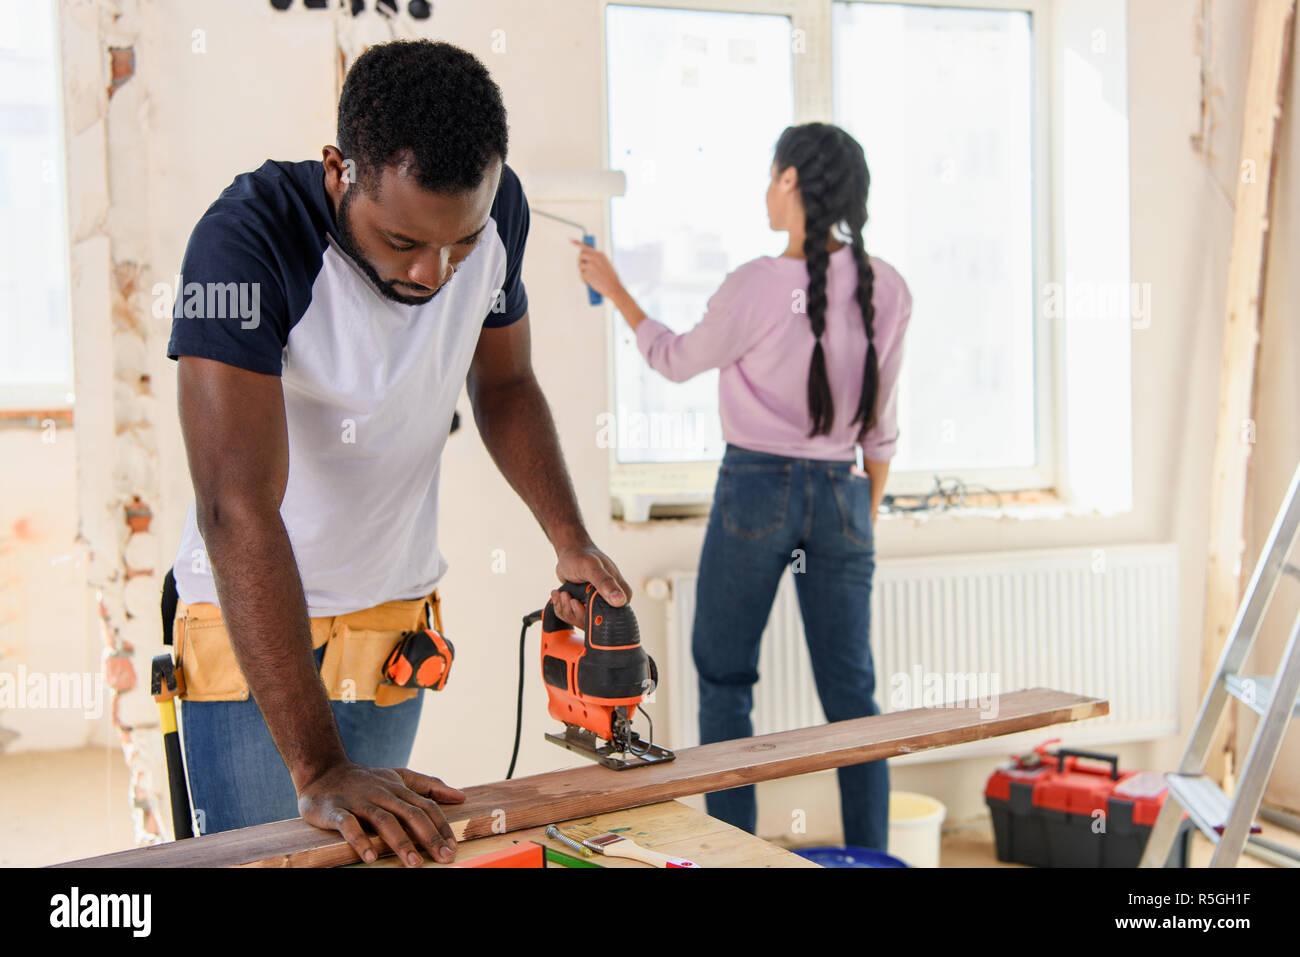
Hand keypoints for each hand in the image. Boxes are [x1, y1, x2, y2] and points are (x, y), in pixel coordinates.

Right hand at [297, 760, 465, 866]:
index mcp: (398, 789)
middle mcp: (382, 794)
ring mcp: (359, 801)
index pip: (426, 806)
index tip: (453, 847)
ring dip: (401, 842)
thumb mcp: (398, 777)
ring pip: (384, 821)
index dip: (441, 827)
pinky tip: (370, 857)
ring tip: (414, 863)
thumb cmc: (365, 780)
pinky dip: (360, 841)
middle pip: (411, 814)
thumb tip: (460, 796)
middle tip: (444, 858)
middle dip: (430, 837)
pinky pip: (348, 825)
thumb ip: (428, 786)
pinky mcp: (336, 810)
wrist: (323, 771)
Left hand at [551, 539, 632, 628]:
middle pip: (594, 623)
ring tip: (564, 594)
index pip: (611, 618)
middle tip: (568, 597)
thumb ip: (605, 583)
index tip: (578, 603)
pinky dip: (562, 608)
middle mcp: (612, 602)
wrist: (570, 552)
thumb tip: (619, 600)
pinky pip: (573, 617)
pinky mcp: (586, 606)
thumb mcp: (592, 568)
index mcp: (621, 594)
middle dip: (575, 612)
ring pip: (581, 621)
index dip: (592, 616)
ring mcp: (598, 605)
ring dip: (567, 609)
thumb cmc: (582, 556)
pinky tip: (561, 595)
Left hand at [571, 239, 623, 298]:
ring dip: (583, 271)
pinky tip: (592, 282)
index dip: (577, 243)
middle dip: (580, 261)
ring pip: (580, 266)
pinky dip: (584, 279)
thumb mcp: (606, 264)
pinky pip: (581, 275)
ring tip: (591, 276)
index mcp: (600, 254)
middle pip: (581, 255)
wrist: (613, 287)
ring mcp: (590, 265)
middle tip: (583, 266)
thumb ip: (596, 259)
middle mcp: (594, 258)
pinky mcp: (586, 274)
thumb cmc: (611, 278)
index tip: (570, 240)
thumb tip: (585, 257)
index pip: (586, 246)